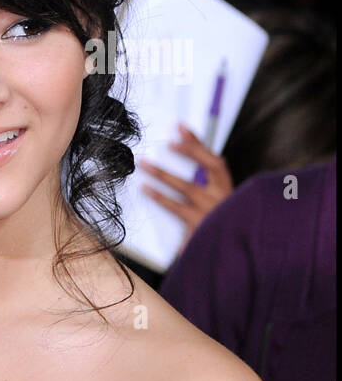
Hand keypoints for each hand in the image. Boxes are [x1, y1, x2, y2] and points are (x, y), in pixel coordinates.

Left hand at [138, 124, 233, 246]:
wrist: (235, 252)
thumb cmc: (221, 223)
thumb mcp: (218, 202)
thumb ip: (205, 182)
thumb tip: (184, 153)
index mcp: (228, 188)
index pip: (215, 160)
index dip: (198, 144)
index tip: (181, 129)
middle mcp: (223, 198)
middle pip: (204, 170)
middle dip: (187, 152)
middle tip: (166, 142)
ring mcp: (212, 213)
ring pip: (186, 188)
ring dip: (163, 174)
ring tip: (145, 164)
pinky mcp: (200, 227)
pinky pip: (176, 209)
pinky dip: (160, 199)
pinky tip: (146, 189)